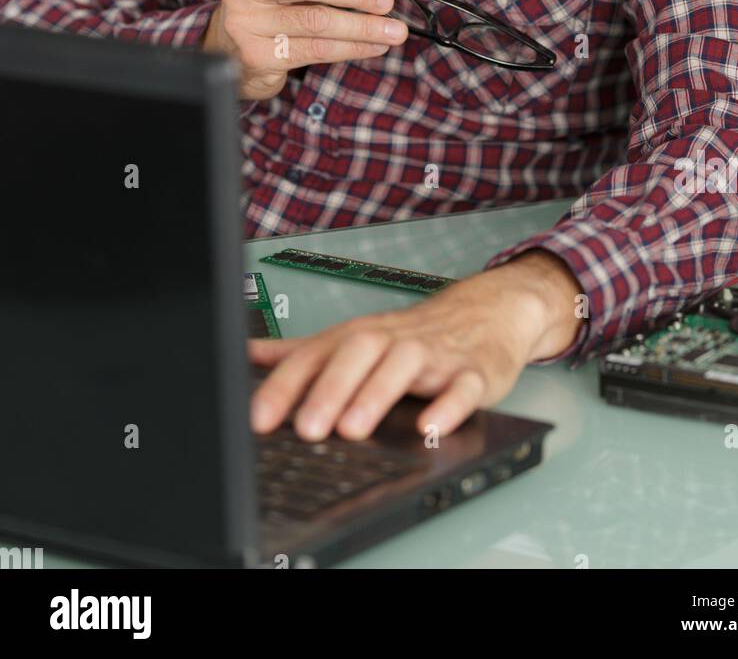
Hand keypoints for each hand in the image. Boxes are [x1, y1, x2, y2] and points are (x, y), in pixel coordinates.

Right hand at [200, 0, 406, 99]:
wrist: (230, 47)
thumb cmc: (272, 2)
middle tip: (387, 2)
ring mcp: (246, 22)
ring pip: (316, 21)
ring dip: (362, 26)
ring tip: (393, 30)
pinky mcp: (257, 55)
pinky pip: (315, 50)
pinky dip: (352, 47)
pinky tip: (374, 46)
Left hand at [249, 252, 582, 439]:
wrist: (488, 311)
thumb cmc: (415, 333)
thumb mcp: (355, 338)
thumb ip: (303, 351)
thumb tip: (247, 355)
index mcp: (361, 335)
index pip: (317, 354)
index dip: (286, 385)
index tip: (259, 417)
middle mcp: (395, 340)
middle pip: (359, 351)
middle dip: (330, 388)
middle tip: (306, 428)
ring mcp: (436, 355)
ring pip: (405, 365)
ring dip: (376, 394)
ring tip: (353, 428)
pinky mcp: (474, 372)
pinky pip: (464, 386)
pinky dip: (449, 406)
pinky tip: (431, 427)